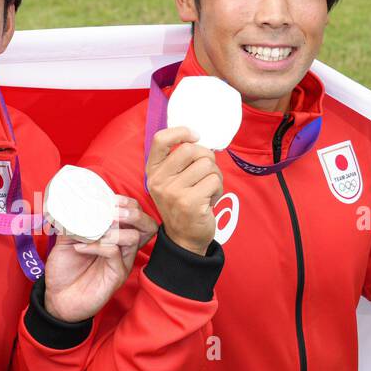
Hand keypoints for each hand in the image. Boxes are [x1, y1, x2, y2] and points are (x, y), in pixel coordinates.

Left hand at [43, 195, 157, 322]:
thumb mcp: (66, 239)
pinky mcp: (117, 276)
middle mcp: (125, 248)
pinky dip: (97, 245)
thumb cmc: (65, 269)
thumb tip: (72, 202)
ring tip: (93, 230)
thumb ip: (72, 222)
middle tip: (111, 211)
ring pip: (133, 237)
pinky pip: (114, 253)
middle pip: (147, 225)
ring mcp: (123, 262)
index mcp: (116, 236)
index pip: (136, 214)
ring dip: (112, 229)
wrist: (58, 298)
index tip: (111, 199)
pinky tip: (80, 247)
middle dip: (132, 212)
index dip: (129, 203)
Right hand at [146, 126, 223, 255]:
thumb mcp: (171, 182)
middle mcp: (159, 181)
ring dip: (215, 176)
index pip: (160, 139)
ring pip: (207, 165)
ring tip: (208, 190)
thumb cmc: (182, 205)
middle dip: (207, 158)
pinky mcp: (189, 202)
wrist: (184, 239)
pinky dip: (218, 189)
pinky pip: (214, 181)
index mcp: (153, 172)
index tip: (196, 136)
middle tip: (207, 173)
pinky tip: (210, 200)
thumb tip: (199, 139)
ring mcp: (173, 192)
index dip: (181, 132)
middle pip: (191, 149)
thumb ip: (178, 161)